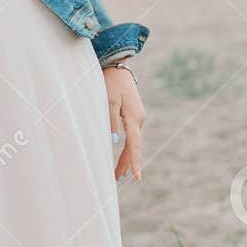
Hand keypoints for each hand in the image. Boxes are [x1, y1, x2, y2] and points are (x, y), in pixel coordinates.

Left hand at [104, 62, 145, 182]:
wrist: (118, 67)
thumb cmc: (111, 83)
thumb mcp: (108, 101)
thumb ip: (111, 122)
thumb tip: (115, 141)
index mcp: (134, 117)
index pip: (135, 145)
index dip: (135, 161)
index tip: (136, 176)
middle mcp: (139, 119)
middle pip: (134, 146)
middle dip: (127, 163)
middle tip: (117, 179)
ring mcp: (138, 116)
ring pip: (134, 142)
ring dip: (127, 157)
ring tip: (120, 173)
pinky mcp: (133, 114)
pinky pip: (132, 135)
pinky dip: (128, 147)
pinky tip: (124, 154)